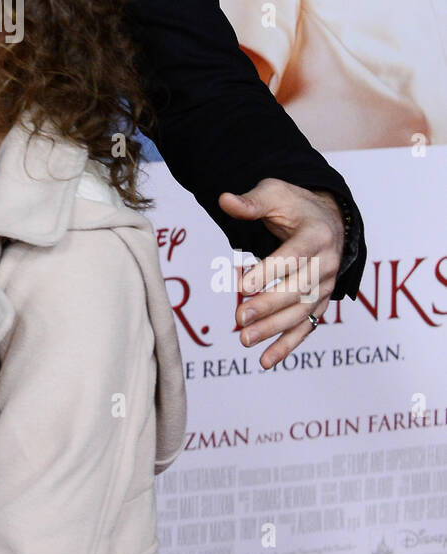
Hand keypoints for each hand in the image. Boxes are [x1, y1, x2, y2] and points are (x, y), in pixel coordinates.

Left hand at [218, 181, 344, 369]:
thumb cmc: (296, 206)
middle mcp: (327, 264)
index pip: (293, 257)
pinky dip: (287, 345)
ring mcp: (326, 286)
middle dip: (268, 306)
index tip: (243, 286)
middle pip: (298, 290)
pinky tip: (266, 360)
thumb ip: (251, 202)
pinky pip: (306, 327)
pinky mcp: (321, 302)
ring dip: (274, 330)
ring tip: (245, 339)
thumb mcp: (275, 193)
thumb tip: (224, 201)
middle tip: (239, 318)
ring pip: (301, 313)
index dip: (269, 272)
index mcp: (316, 235)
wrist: (329, 219)